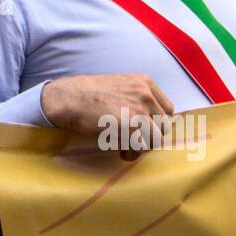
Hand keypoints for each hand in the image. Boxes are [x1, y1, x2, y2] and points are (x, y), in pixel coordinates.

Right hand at [39, 73, 174, 146]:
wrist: (68, 98)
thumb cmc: (87, 94)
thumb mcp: (119, 86)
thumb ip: (136, 98)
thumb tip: (149, 121)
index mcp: (144, 82)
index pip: (167, 109)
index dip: (157, 123)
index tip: (144, 130)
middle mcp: (145, 94)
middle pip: (164, 125)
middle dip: (150, 136)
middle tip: (134, 141)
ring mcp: (139, 109)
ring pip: (156, 138)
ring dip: (143, 147)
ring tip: (127, 148)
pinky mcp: (129, 125)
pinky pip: (141, 147)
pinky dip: (132, 153)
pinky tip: (121, 151)